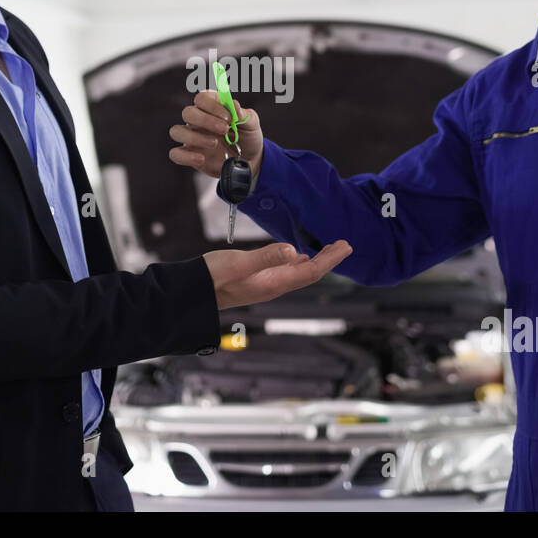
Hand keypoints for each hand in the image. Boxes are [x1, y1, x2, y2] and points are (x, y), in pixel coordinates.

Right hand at [169, 90, 264, 180]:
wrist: (250, 161)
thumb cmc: (247, 137)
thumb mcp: (251, 125)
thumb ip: (244, 115)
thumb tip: (234, 104)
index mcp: (212, 107)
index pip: (202, 98)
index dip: (212, 105)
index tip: (228, 117)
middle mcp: (198, 120)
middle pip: (188, 112)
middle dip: (205, 120)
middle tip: (224, 129)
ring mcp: (192, 138)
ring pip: (177, 131)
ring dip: (194, 137)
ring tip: (215, 143)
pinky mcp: (190, 155)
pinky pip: (176, 154)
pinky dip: (186, 156)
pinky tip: (202, 158)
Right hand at [205, 240, 351, 309]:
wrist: (191, 293)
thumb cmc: (211, 277)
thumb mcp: (239, 263)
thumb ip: (266, 257)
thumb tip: (295, 252)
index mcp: (273, 283)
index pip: (311, 272)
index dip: (330, 260)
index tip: (346, 247)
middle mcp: (273, 286)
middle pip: (309, 274)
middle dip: (329, 260)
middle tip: (345, 245)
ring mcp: (265, 284)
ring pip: (299, 273)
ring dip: (317, 261)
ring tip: (330, 250)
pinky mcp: (257, 280)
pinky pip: (286, 272)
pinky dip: (299, 263)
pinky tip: (300, 258)